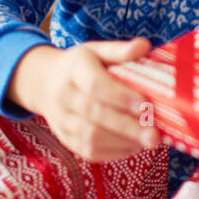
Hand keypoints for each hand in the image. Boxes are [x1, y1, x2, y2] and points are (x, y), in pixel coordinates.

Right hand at [9, 39, 160, 161]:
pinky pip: (88, 151)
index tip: (145, 104)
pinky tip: (133, 147)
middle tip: (154, 135)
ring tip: (148, 142)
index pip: (95, 85)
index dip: (120, 96)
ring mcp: (62, 120)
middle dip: (127, 127)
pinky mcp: (65, 138)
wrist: (44, 83)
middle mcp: (64, 96)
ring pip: (90, 137)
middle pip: (95, 115)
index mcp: (74, 70)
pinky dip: (113, 152)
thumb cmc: (79, 66)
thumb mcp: (96, 50)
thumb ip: (120, 50)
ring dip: (122, 142)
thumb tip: (145, 46)